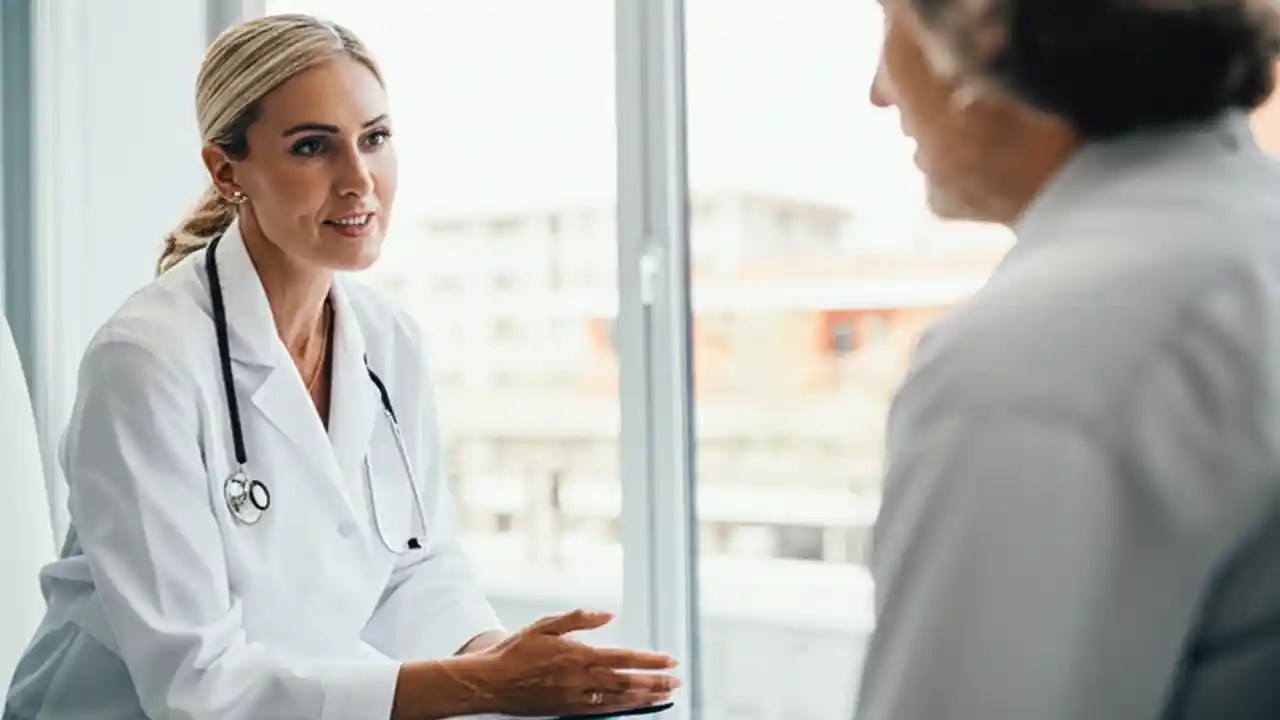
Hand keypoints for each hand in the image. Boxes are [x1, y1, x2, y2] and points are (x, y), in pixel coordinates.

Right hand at [481, 609, 680, 716]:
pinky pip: (603, 710)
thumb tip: (609, 614)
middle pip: (628, 682)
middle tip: (677, 681)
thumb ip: (579, 619)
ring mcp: (576, 698)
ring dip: (645, 697)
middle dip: (655, 682)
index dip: (650, 661)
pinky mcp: (569, 710)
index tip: (671, 660)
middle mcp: (581, 679)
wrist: (491, 682)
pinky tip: (636, 706)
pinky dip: (624, 708)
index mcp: (578, 655)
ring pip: (619, 699)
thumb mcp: (546, 625)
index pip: (624, 659)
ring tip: (665, 695)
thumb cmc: (517, 650)